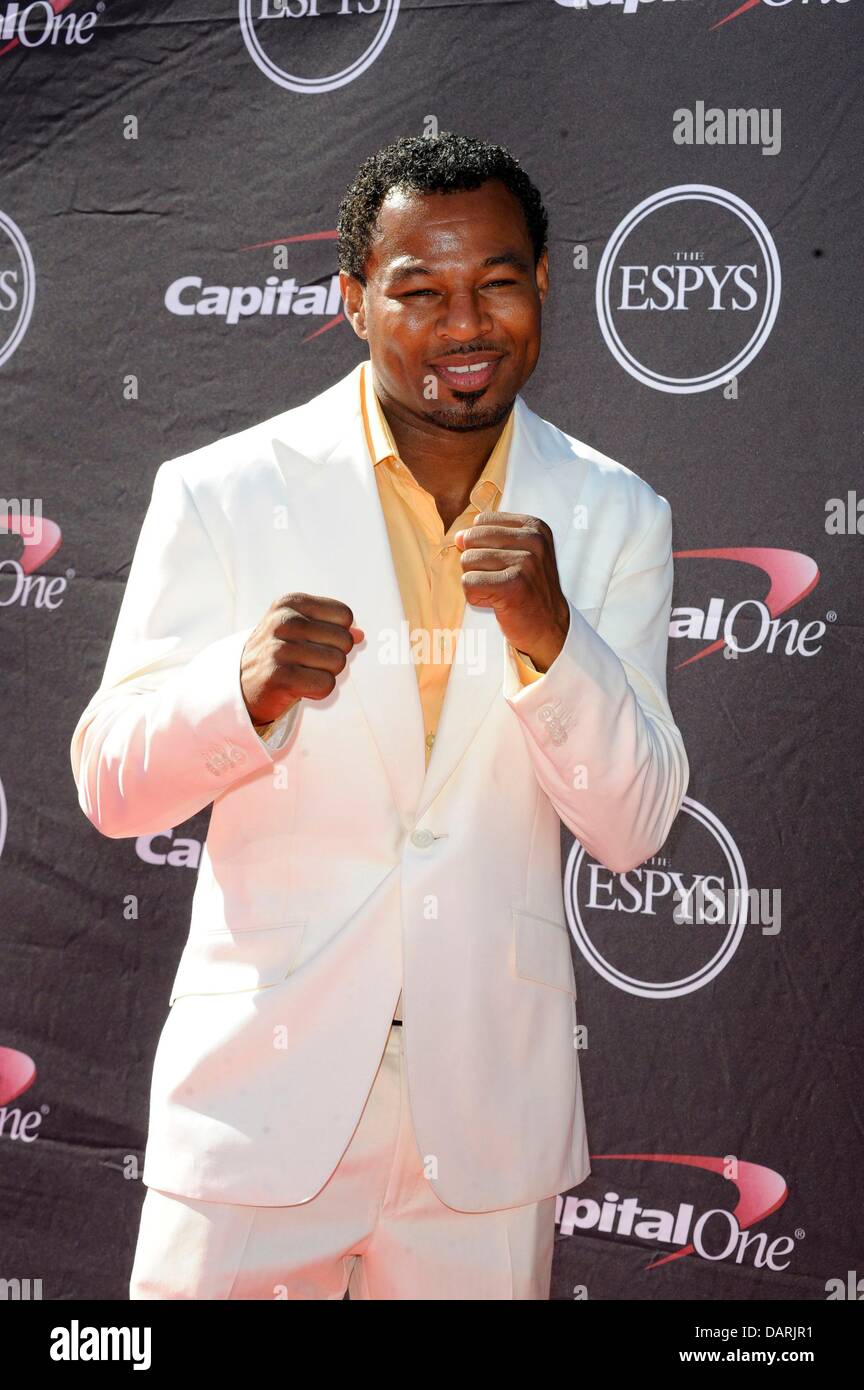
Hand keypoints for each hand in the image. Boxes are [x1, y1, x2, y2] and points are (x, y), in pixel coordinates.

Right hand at [240, 593, 363, 724]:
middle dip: (333, 656)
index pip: (344, 615)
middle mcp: (284, 621)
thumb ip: (333, 628)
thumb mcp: (301, 630)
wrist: (240, 684)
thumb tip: (361, 635)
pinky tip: (299, 688)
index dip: (338, 634)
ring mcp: (279, 648)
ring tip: (302, 674)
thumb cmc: (278, 654)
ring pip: (338, 663)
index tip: (315, 642)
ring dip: (326, 674)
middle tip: (308, 663)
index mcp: (290, 603)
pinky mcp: (279, 676)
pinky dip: (319, 691)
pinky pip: (326, 684)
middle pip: (345, 640)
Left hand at [454, 511, 569, 672]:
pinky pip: (468, 583)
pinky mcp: (512, 585)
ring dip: (476, 582)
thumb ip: (489, 538)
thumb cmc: (529, 590)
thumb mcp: (521, 552)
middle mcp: (532, 541)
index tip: (504, 564)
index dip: (481, 545)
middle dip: (476, 564)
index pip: (481, 522)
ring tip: (499, 591)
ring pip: (467, 561)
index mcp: (534, 527)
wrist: (550, 627)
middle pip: (471, 540)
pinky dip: (475, 597)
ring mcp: (524, 562)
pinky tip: (496, 602)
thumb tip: (458, 536)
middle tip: (498, 580)